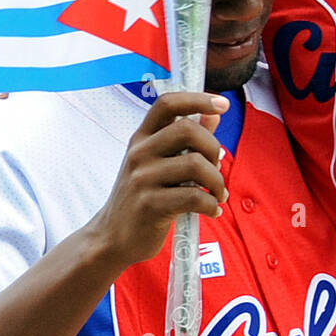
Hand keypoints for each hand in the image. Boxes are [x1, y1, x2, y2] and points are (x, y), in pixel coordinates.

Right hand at [85, 92, 229, 268]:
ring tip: (217, 194)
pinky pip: (195, 197)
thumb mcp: (158, 163)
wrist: (112, 237)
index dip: (197, 98)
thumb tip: (214, 114)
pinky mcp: (151, 205)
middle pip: (188, 130)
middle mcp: (140, 153)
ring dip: (217, 181)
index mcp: (142, 138)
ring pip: (196, 164)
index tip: (222, 103)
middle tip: (216, 167)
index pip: (168, 104)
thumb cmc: (143, 197)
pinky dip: (212, 204)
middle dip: (213, 147)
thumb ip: (186, 139)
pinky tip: (212, 210)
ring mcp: (143, 178)